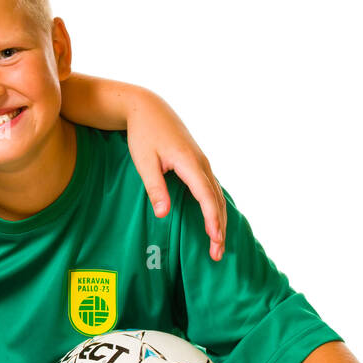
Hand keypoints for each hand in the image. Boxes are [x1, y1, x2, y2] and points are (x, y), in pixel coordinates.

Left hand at [125, 92, 225, 259]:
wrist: (147, 108)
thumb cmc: (142, 134)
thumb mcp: (144, 161)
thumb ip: (155, 187)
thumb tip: (163, 214)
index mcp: (190, 162)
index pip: (206, 197)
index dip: (212, 220)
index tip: (215, 240)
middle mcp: (201, 163)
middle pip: (217, 199)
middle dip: (219, 227)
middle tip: (217, 253)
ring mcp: (201, 162)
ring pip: (217, 194)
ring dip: (219, 219)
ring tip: (217, 243)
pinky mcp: (197, 162)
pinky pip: (211, 188)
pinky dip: (215, 206)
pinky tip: (214, 220)